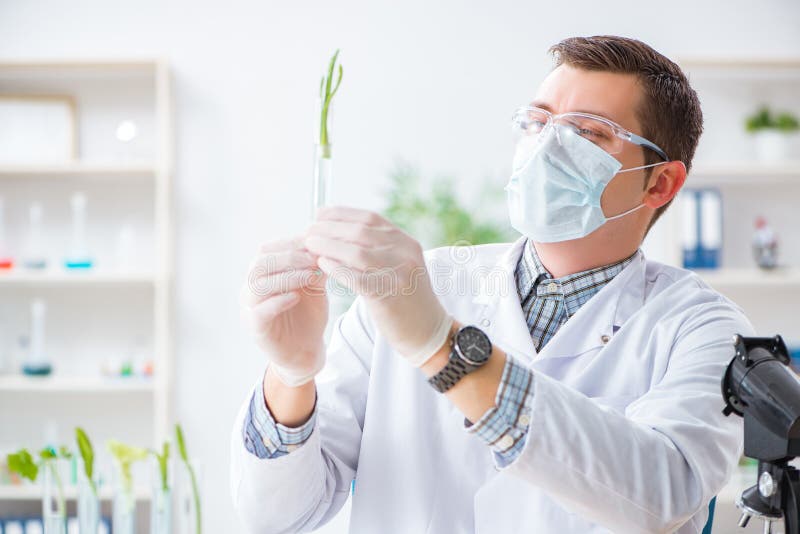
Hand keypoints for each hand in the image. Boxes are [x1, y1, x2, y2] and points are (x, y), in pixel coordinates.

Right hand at [240, 236, 327, 385]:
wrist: (306, 351)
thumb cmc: (308, 315)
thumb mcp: (315, 286)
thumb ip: (315, 267)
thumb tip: (322, 243)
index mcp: (262, 275)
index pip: (267, 249)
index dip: (289, 243)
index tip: (314, 241)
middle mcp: (251, 288)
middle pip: (259, 263)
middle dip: (288, 257)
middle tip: (313, 258)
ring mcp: (250, 308)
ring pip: (257, 284)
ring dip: (286, 276)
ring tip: (310, 276)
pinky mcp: (255, 328)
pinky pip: (260, 311)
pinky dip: (278, 301)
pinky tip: (296, 297)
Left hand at [305, 207, 451, 366]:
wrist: (427, 331)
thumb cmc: (403, 298)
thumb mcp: (396, 264)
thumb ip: (375, 248)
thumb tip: (336, 229)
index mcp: (405, 241)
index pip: (369, 218)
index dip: (341, 214)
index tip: (319, 214)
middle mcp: (405, 252)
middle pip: (360, 232)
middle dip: (329, 229)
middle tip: (308, 232)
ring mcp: (400, 273)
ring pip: (357, 252)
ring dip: (329, 246)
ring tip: (310, 246)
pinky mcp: (390, 294)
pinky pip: (357, 277)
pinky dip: (337, 269)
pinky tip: (322, 265)